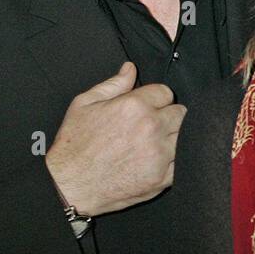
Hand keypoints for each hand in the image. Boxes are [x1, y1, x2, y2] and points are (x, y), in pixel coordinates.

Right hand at [44, 61, 185, 217]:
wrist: (69, 186)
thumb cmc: (74, 145)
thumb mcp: (85, 105)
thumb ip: (113, 84)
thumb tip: (130, 68)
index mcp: (134, 106)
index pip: (165, 92)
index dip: (156, 99)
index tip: (148, 108)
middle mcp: (151, 127)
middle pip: (180, 113)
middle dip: (168, 117)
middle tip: (152, 127)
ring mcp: (159, 154)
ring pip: (185, 136)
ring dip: (173, 138)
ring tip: (155, 144)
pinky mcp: (162, 178)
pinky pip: (183, 162)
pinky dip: (175, 161)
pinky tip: (158, 161)